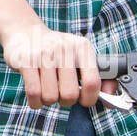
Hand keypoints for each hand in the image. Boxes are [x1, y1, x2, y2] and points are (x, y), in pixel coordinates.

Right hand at [0, 23, 114, 109]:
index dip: (89, 99)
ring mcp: (43, 54)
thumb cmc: (57, 51)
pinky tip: (36, 96)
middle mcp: (64, 48)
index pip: (92, 82)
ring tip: (47, 90)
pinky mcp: (25, 61)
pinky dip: (35, 102)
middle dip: (66, 101)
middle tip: (61, 93)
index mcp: (82, 47)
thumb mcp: (80, 57)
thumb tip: (111, 102)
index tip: (84, 100)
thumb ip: (99, 78)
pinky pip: (34, 93)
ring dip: (48, 101)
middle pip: (70, 94)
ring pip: (50, 97)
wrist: (25, 32)